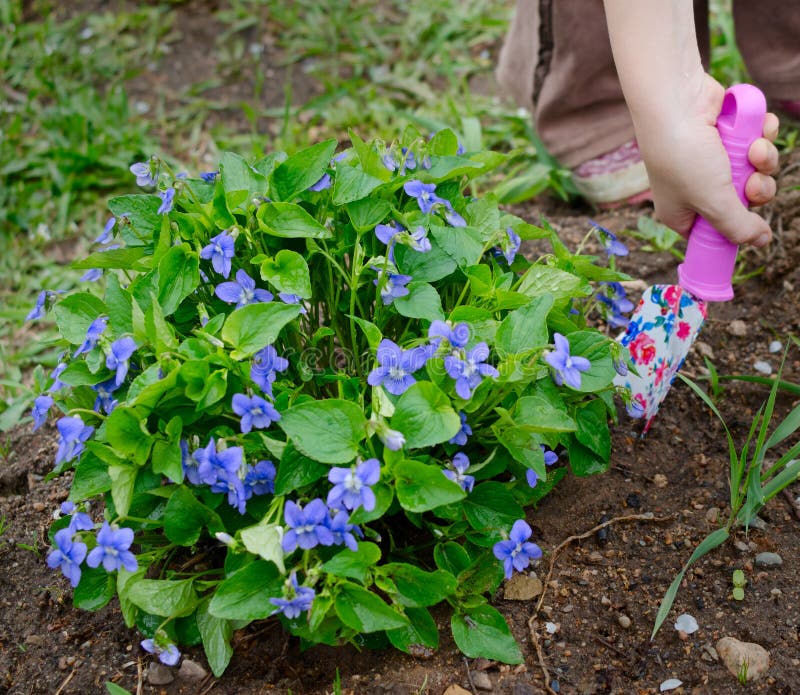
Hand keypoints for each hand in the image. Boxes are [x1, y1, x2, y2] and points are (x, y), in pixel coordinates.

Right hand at [637, 74, 779, 247]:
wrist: (677, 103)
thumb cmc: (684, 157)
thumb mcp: (714, 202)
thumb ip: (738, 227)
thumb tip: (761, 241)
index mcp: (682, 212)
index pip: (714, 234)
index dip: (734, 230)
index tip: (748, 225)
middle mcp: (695, 188)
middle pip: (743, 203)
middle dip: (756, 190)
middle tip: (751, 182)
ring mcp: (713, 160)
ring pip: (755, 171)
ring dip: (763, 158)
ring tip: (753, 147)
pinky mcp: (728, 134)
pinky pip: (758, 141)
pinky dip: (763, 133)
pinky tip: (755, 128)